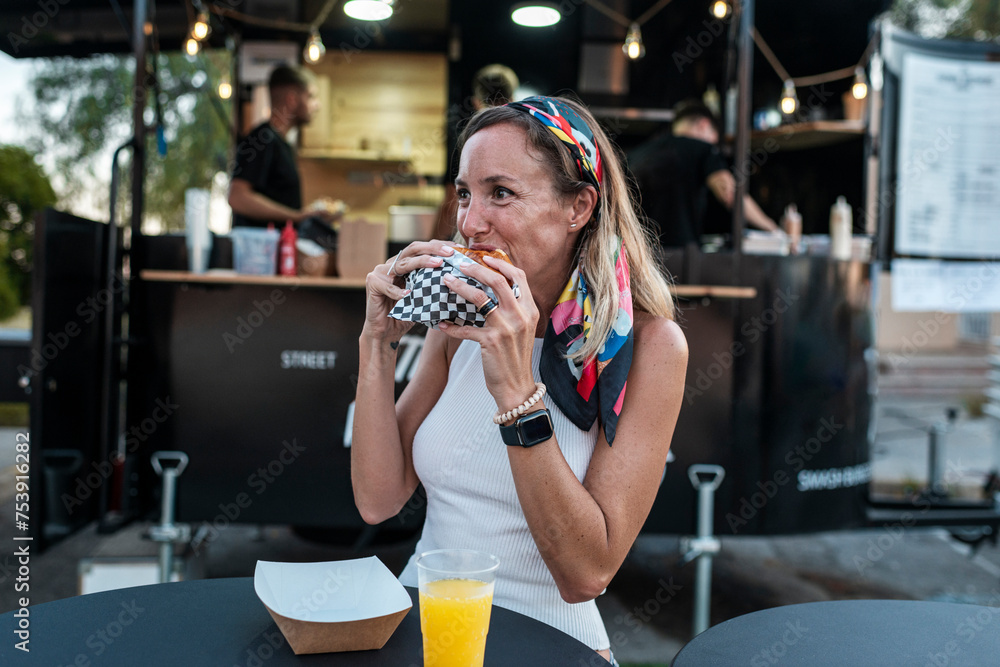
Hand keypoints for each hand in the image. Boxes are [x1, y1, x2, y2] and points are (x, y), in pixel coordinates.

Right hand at [361, 240, 462, 343]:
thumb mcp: (423, 297)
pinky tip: (409, 294)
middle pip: (412, 249)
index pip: (422, 249)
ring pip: (403, 264)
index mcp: (404, 264)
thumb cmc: (406, 314)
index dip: (438, 246)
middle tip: (449, 253)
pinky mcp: (372, 283)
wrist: (386, 332)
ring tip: (437, 264)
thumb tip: (459, 278)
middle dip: (433, 249)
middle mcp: (392, 264)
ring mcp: (380, 272)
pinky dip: (399, 291)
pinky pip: (388, 287)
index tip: (456, 248)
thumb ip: (433, 285)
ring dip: (421, 262)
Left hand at [436, 255, 538, 409]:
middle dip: (476, 269)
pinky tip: (442, 324)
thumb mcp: (522, 329)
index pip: (519, 276)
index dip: (501, 263)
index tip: (486, 258)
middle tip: (460, 266)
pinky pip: (465, 328)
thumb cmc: (515, 357)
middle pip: (498, 280)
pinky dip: (451, 326)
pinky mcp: (490, 342)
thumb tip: (493, 289)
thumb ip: (513, 309)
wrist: (517, 387)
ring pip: (479, 298)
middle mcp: (520, 316)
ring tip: (446, 282)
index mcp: (529, 310)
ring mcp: (506, 328)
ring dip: (459, 287)